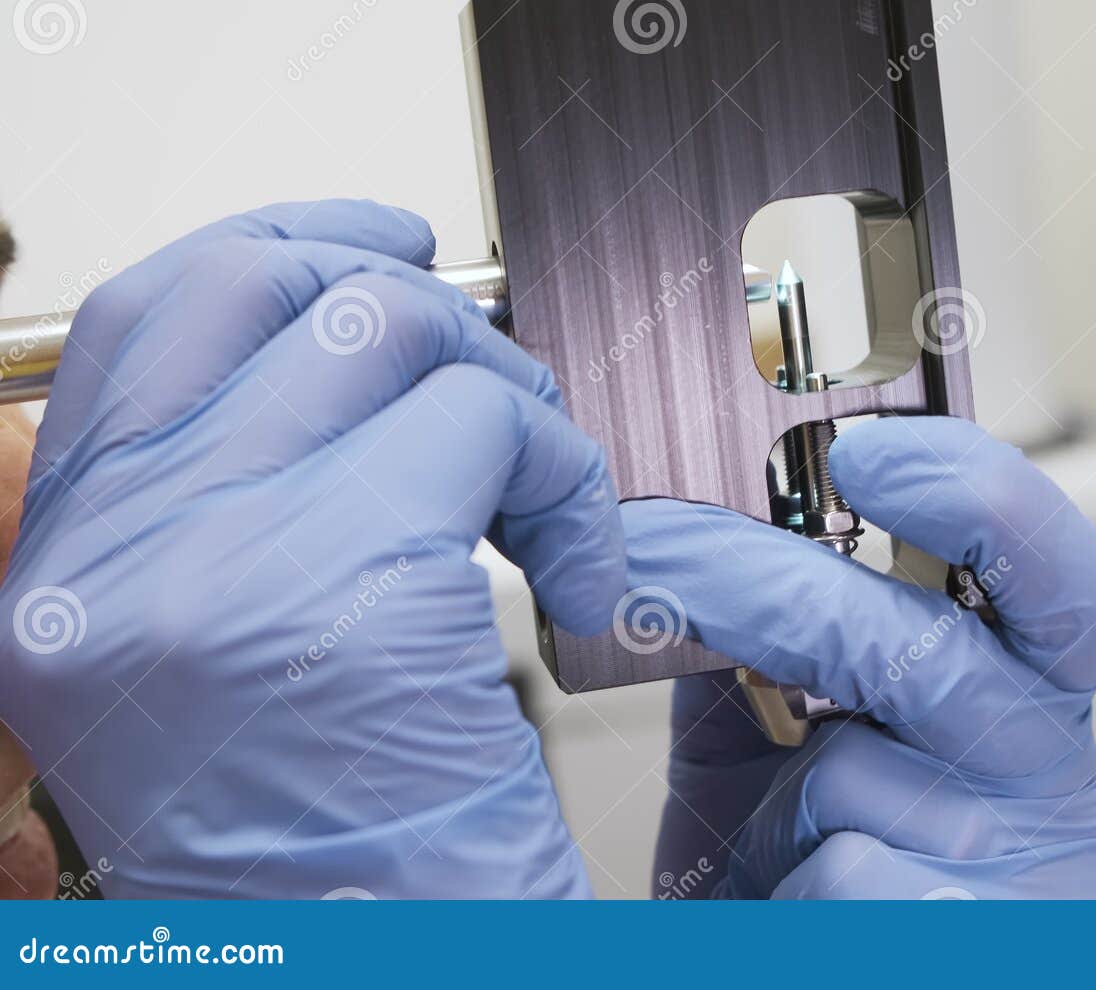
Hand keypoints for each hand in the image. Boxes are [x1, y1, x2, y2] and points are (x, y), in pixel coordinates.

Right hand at [0, 201, 623, 897]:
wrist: (362, 977)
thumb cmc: (324, 850)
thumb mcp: (214, 660)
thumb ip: (239, 498)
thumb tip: (344, 346)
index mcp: (71, 562)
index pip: (156, 311)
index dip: (285, 245)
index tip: (385, 245)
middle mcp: (115, 551)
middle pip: (275, 291)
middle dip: (423, 312)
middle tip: (502, 393)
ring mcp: (219, 556)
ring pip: (398, 337)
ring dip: (515, 401)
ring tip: (549, 510)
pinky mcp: (350, 580)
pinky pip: (497, 427)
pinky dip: (576, 485)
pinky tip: (588, 587)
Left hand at [635, 416, 1095, 898]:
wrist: (794, 973)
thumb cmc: (786, 867)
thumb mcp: (776, 734)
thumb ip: (776, 640)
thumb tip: (709, 528)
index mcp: (1022, 698)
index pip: (1057, 575)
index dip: (978, 496)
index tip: (860, 454)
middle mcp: (1058, 776)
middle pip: (933, 651)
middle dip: (762, 594)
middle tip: (654, 558)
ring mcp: (1041, 873)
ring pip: (863, 770)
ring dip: (774, 802)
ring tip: (761, 853)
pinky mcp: (986, 941)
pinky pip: (846, 879)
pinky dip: (782, 892)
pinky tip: (793, 917)